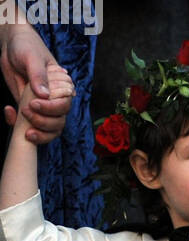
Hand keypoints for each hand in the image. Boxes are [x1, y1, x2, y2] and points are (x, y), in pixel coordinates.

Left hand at [1, 26, 72, 142]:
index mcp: (62, 89)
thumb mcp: (32, 58)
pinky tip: (9, 112)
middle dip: (43, 123)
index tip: (34, 103)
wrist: (12, 46)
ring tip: (22, 124)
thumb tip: (44, 95)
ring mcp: (43, 107)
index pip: (64, 107)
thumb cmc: (27, 47)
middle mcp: (55, 100)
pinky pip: (29, 125)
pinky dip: (17, 124)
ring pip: (49, 129)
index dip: (51, 109)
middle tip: (25, 111)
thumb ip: (39, 76)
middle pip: (58, 122)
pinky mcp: (29, 109)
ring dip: (37, 132)